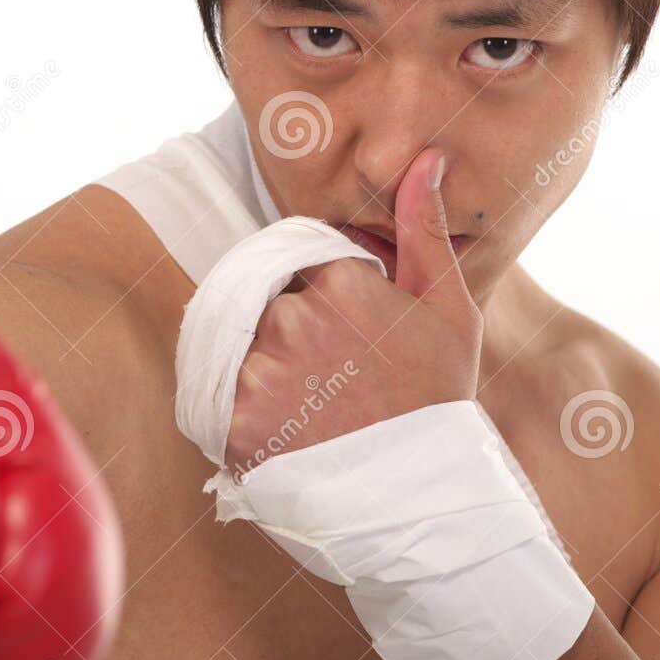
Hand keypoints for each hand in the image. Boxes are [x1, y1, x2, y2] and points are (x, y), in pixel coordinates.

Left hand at [224, 148, 482, 470]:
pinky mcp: (232, 420)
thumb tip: (424, 159)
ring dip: (256, 368)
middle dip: (284, 331)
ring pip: (234, 345)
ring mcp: (257, 368)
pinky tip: (278, 432)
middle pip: (259, 300)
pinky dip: (236, 412)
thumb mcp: (448, 309)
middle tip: (324, 378)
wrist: (423, 500)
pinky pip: (212, 397)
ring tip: (304, 409)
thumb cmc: (439, 403)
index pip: (292, 260)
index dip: (314, 294)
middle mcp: (290, 316)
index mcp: (338, 279)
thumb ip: (423, 229)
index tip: (339, 336)